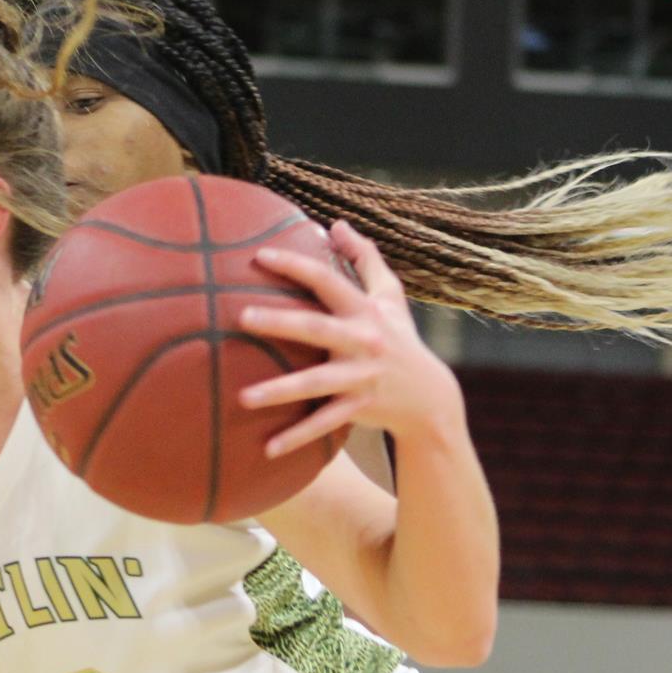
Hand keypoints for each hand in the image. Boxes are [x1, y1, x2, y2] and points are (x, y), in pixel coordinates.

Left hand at [238, 220, 460, 457]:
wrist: (430, 396)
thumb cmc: (400, 338)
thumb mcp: (389, 297)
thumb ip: (365, 258)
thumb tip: (337, 223)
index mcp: (364, 311)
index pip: (327, 281)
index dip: (296, 266)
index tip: (260, 255)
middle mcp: (362, 342)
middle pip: (317, 328)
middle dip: (280, 322)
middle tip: (241, 317)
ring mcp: (360, 378)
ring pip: (316, 384)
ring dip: (280, 391)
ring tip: (243, 397)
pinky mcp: (358, 409)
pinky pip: (323, 426)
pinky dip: (297, 438)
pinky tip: (266, 449)